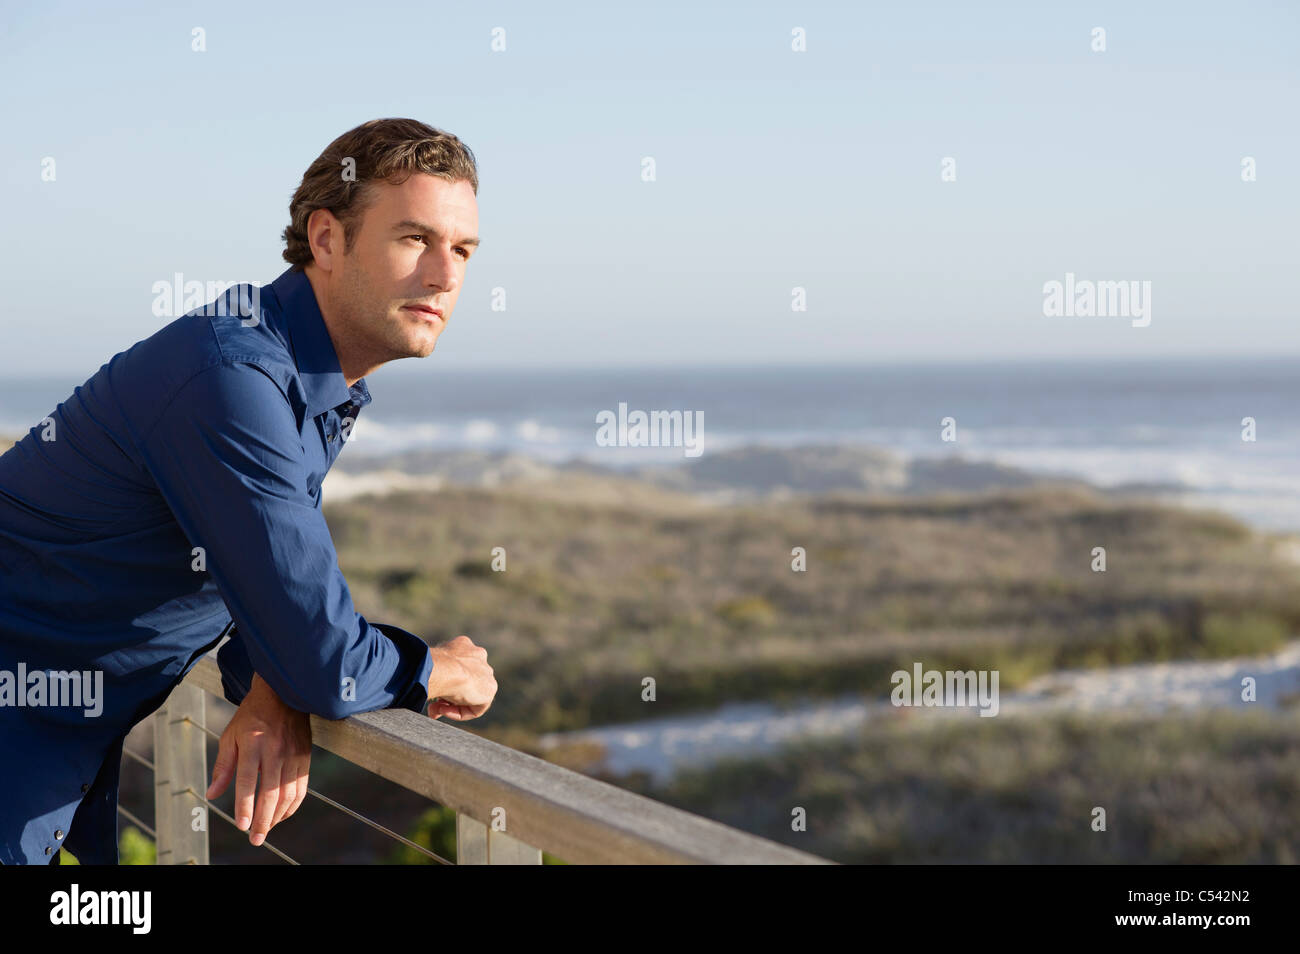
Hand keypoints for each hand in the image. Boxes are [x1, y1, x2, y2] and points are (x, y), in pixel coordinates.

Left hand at [206, 673, 311, 846]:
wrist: (283, 694)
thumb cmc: (251, 717)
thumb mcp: (231, 736)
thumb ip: (223, 767)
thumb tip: (212, 795)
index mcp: (253, 744)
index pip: (248, 781)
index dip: (245, 806)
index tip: (242, 826)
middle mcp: (275, 750)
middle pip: (270, 793)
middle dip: (263, 820)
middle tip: (255, 839)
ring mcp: (293, 754)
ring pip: (288, 794)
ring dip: (278, 817)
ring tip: (266, 829)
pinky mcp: (305, 757)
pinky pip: (301, 788)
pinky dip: (293, 806)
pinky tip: (282, 815)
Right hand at [426, 635, 496, 721]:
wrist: (445, 668)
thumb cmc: (431, 664)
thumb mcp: (431, 664)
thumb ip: (435, 674)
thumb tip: (428, 685)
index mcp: (464, 646)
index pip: (456, 667)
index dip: (443, 682)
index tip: (431, 690)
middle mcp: (478, 657)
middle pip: (463, 682)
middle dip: (448, 696)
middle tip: (432, 704)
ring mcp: (486, 673)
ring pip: (469, 695)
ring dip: (452, 705)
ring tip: (437, 708)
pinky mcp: (490, 689)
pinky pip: (476, 707)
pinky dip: (461, 713)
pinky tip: (447, 711)